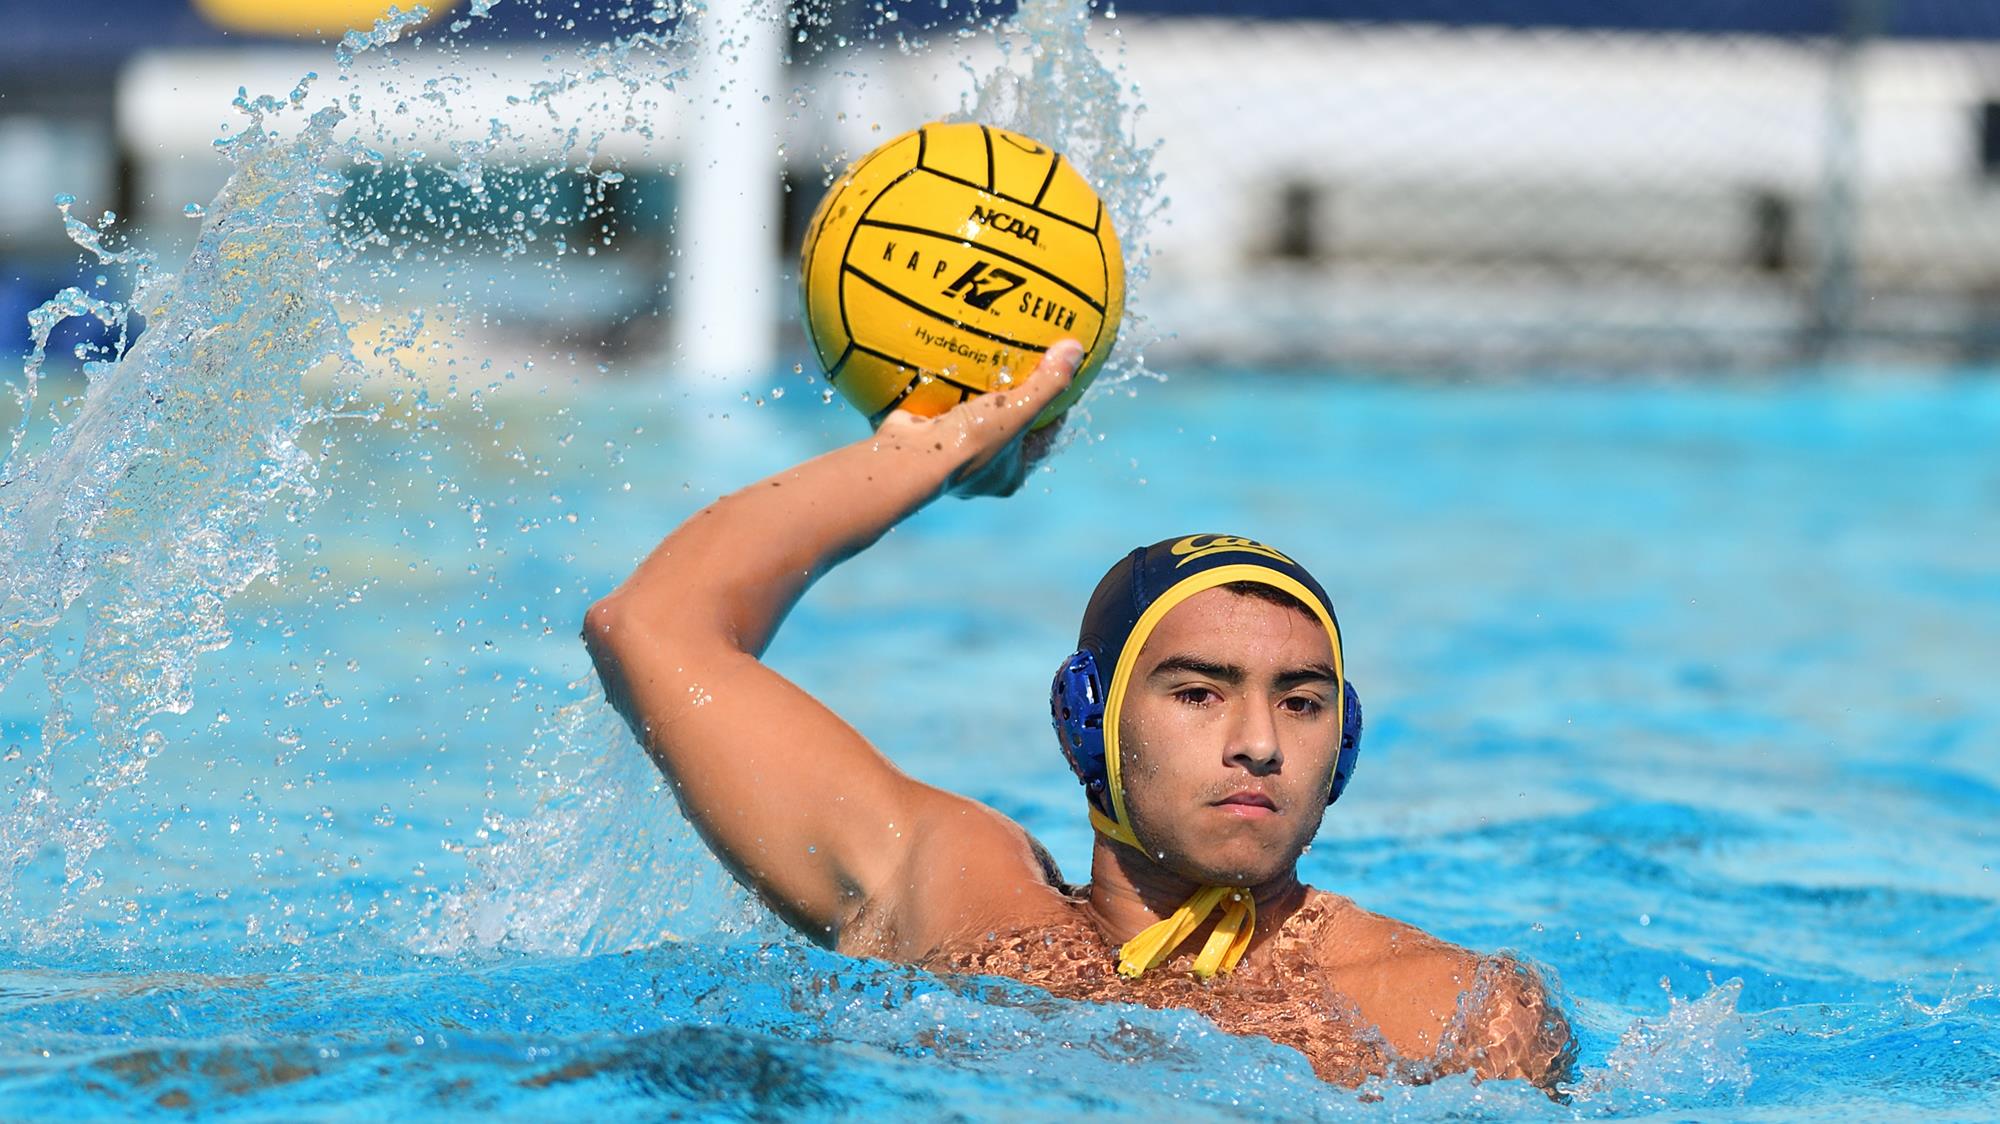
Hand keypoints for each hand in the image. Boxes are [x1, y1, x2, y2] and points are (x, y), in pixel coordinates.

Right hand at [874, 340, 1083, 498]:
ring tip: (983, 365)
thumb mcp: (1018, 409)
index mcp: (1010, 475)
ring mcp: (951, 458)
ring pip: (973, 423)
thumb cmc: (971, 442)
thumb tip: (1076, 349)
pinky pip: (942, 411)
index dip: (1054, 410)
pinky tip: (947, 362)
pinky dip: (945, 391)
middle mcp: (982, 473)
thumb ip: (1048, 382)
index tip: (1057, 381)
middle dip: (1012, 404)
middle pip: (1007, 431)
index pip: (1043, 439)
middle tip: (1019, 370)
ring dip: (977, 398)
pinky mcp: (925, 442)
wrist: (911, 458)